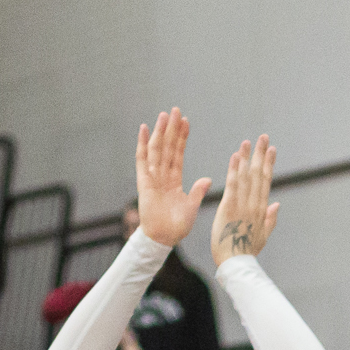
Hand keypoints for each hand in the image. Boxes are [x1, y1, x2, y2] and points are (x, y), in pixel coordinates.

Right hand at [130, 108, 210, 249]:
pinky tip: (144, 129)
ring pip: (156, 149)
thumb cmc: (177, 227)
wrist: (163, 239)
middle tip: (176, 110)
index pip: (178, 154)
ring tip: (164, 115)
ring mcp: (152, 177)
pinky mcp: (143, 182)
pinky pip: (142, 160)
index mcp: (174, 180)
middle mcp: (162, 175)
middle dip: (171, 129)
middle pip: (167, 147)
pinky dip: (142, 144)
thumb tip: (208, 179)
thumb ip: (198, 192)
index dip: (181, 138)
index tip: (186, 122)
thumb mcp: (192, 208)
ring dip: (160, 132)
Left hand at [210, 133, 277, 261]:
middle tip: (263, 137)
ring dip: (248, 157)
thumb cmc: (247, 252)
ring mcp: (243, 204)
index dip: (269, 164)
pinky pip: (233, 185)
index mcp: (261, 209)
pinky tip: (236, 156)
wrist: (237, 263)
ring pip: (247, 176)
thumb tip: (277, 204)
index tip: (272, 150)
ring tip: (248, 141)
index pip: (266, 181)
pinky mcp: (230, 207)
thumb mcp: (263, 236)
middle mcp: (255, 203)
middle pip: (260, 174)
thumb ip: (270, 218)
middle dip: (261, 154)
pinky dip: (235, 170)